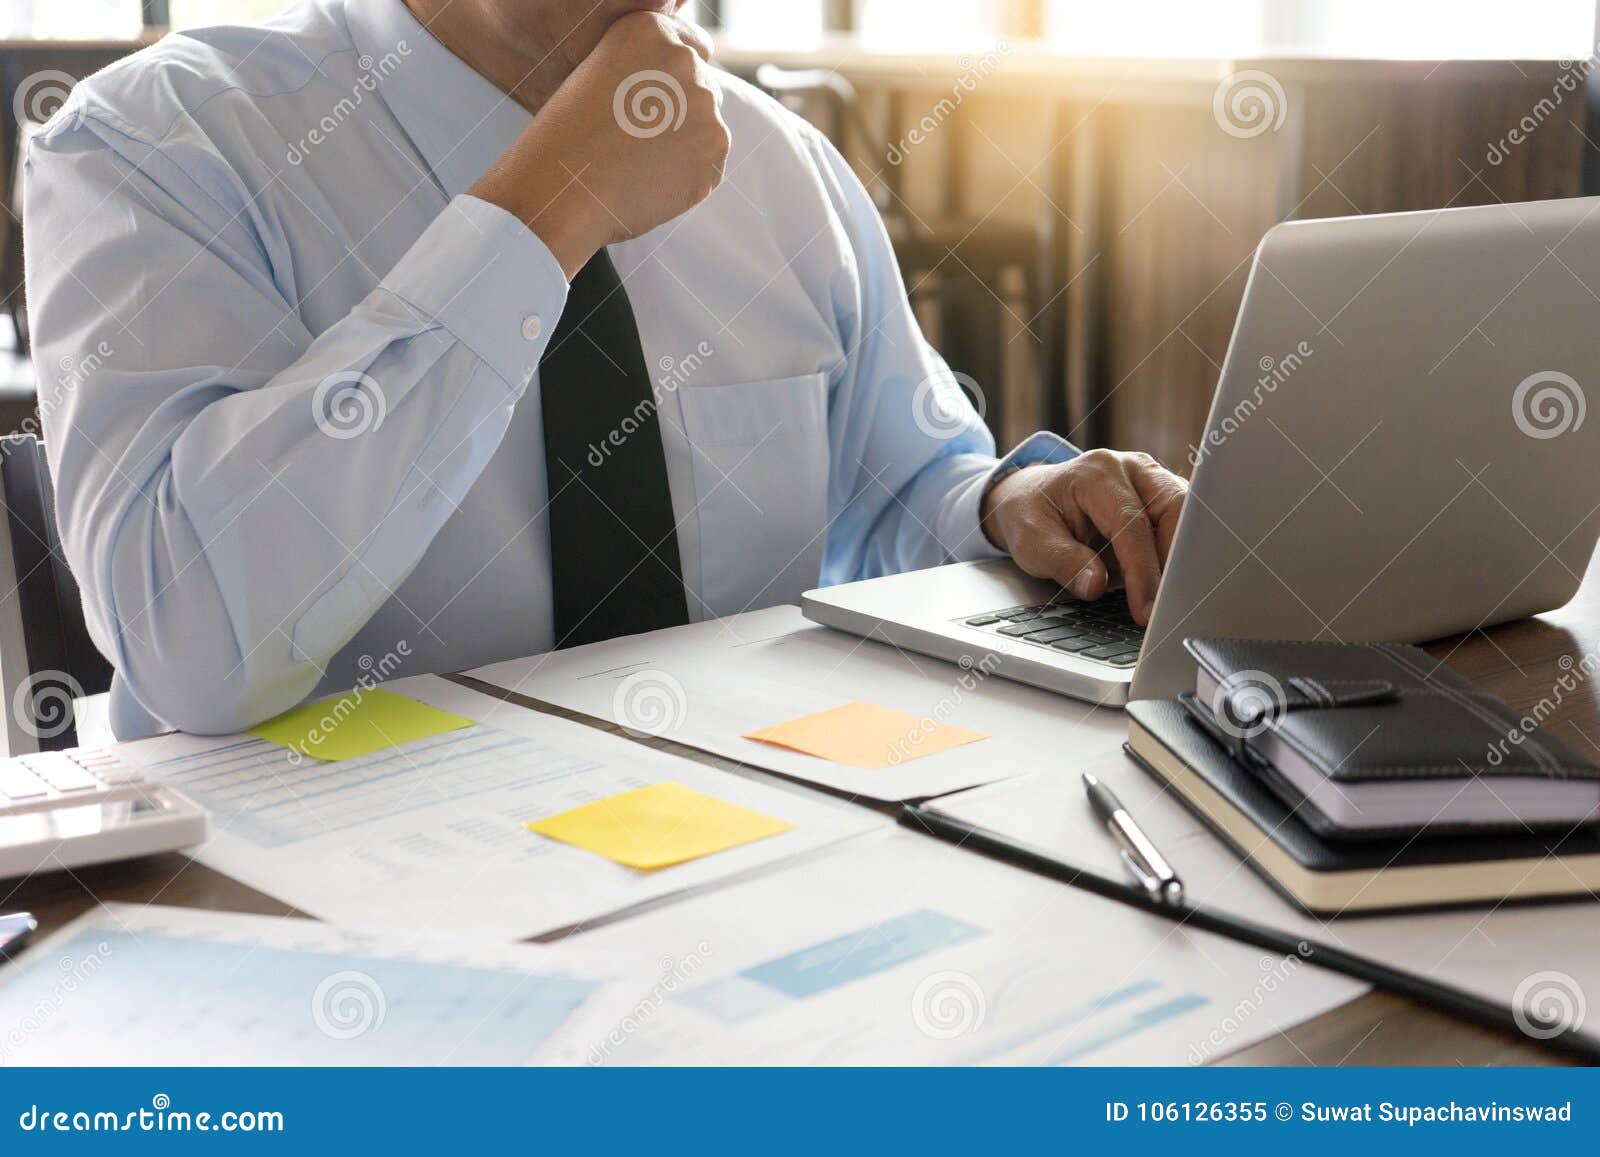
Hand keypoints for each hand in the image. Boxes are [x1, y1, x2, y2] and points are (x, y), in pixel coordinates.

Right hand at [469, 13, 728, 277]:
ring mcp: (705, 101)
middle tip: (638, 144)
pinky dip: (689, 178)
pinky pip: (711, 164)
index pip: (689, 47)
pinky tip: (652, 182)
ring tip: (639, 164)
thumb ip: (645, 76)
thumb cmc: (569, 140)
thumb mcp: (598, 81)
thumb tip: (680, 97)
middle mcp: (683, 57)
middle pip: (701, 89)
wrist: (566, 189)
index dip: (672, 82)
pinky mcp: (716, 145)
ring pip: (708, 127)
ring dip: (685, 147)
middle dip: (679, 116)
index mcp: (649, 30)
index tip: (652, 108)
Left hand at [980, 449, 1187, 625]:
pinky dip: (1182, 554)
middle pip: (1173, 510)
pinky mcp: (1161, 496)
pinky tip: (1174, 584)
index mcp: (1095, 473)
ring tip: (1174, 600)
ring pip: (1187, 515)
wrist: (1030, 497)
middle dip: (1175, 562)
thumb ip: (1062, 561)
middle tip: (1170, 607)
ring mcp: (1150, 479)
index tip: (1146, 609)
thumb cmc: (1030, 515)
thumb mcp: (1030, 542)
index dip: (1142, 571)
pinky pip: (1184, 522)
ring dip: (1184, 558)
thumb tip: (1096, 586)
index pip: (1130, 523)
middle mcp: (1130, 468)